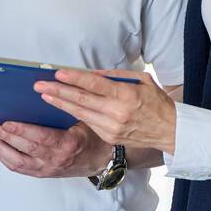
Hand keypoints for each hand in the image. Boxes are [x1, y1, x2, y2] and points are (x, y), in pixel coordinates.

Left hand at [0, 120, 110, 178]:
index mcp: (69, 144)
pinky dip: (5, 158)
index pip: (41, 138)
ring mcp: (49, 168)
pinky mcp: (43, 173)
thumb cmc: (93, 138)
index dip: (22, 131)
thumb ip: (67, 109)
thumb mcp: (85, 120)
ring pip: (18, 162)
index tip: (6, 123)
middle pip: (26, 149)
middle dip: (5, 138)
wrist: (101, 160)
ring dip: (0, 149)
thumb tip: (46, 93)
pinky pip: (20, 168)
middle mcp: (57, 159)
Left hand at [33, 68, 177, 152]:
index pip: (95, 85)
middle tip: (40, 85)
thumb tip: (91, 74)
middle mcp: (118, 113)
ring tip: (45, 95)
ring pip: (80, 113)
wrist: (169, 131)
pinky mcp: (109, 136)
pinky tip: (63, 106)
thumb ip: (117, 76)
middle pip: (82, 100)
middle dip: (59, 92)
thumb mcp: (142, 81)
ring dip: (61, 104)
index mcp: (127, 95)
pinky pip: (88, 122)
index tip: (58, 73)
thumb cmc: (157, 102)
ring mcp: (112, 127)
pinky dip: (74, 113)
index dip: (75, 79)